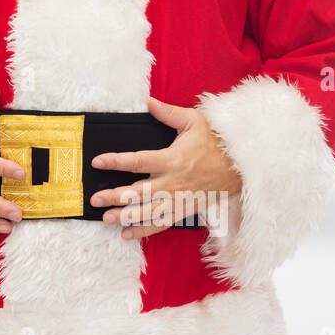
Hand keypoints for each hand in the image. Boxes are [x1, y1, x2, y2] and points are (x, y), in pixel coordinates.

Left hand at [89, 96, 241, 240]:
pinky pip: (162, 223)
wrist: (238, 168)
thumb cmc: (214, 143)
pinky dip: (144, 230)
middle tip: (95, 198)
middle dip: (115, 196)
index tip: (98, 162)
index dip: (117, 161)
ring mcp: (178, 199)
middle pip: (139, 191)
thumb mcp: (194, 121)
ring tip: (106, 218)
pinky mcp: (183, 210)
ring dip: (125, 216)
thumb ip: (169, 113)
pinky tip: (127, 233)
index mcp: (173, 159)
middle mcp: (173, 182)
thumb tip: (148, 101)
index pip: (139, 161)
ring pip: (148, 211)